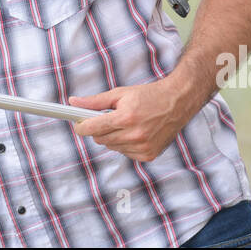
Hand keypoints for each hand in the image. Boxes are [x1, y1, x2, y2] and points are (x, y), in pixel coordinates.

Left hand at [68, 77, 188, 162]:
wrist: (177, 102)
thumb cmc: (148, 95)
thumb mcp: (120, 94)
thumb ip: (95, 101)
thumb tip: (73, 102)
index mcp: (126, 117)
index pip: (93, 128)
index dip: (81, 126)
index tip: (78, 124)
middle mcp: (134, 135)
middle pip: (100, 139)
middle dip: (98, 129)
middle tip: (105, 119)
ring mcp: (142, 147)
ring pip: (112, 147)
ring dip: (113, 137)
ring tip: (125, 123)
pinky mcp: (148, 155)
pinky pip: (125, 153)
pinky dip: (125, 144)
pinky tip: (135, 132)